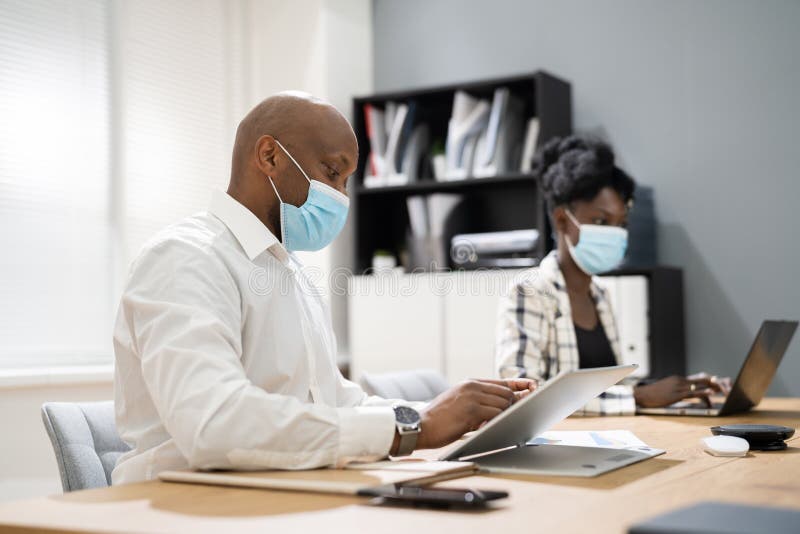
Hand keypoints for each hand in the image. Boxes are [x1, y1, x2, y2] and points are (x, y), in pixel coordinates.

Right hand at [415, 378, 536, 449]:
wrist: (420, 426)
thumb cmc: (439, 420)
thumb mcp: (458, 403)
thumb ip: (477, 401)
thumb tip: (500, 408)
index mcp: (469, 383)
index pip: (500, 382)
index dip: (519, 384)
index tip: (533, 385)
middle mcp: (472, 386)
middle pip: (505, 393)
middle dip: (516, 404)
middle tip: (523, 413)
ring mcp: (472, 396)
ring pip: (503, 403)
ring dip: (507, 415)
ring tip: (507, 423)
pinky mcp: (472, 409)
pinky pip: (496, 414)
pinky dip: (499, 422)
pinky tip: (497, 427)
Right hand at [634, 374, 722, 407]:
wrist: (642, 395)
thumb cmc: (652, 394)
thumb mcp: (666, 389)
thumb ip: (676, 390)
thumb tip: (684, 394)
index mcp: (677, 379)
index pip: (696, 379)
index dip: (707, 382)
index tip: (715, 385)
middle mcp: (680, 380)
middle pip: (701, 380)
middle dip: (713, 383)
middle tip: (723, 386)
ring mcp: (679, 387)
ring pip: (699, 386)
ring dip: (711, 388)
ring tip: (722, 390)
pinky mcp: (677, 394)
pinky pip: (693, 393)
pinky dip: (703, 393)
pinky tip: (711, 394)